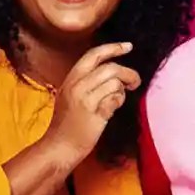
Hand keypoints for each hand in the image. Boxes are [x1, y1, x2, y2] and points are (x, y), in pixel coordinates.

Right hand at [41, 42, 140, 162]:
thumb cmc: (67, 124)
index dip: (113, 48)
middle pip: (110, 68)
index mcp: (70, 79)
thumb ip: (88, 83)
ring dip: (121, 92)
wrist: (59, 147)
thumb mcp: (71, 97)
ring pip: (115, 83)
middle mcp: (76, 86)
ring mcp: (85, 99)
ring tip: (116, 101)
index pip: (93, 55)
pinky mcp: (94, 113)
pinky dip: (118, 103)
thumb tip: (114, 75)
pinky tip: (111, 111)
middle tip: (134, 82)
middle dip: (128, 73)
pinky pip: (115, 100)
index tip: (128, 46)